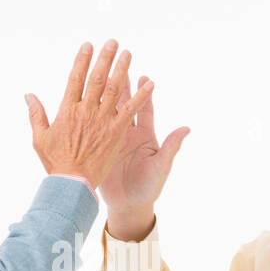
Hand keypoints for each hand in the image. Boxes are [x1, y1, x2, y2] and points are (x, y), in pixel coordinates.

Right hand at [25, 40, 153, 188]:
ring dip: (122, 70)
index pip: (76, 79)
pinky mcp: (116, 133)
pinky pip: (131, 111)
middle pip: (97, 79)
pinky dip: (141, 97)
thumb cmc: (55, 163)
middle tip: (112, 42)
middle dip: (105, 59)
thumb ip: (35, 115)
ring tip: (128, 53)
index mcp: (67, 111)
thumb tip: (28, 95)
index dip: (82, 61)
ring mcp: (102, 121)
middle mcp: (86, 112)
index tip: (88, 46)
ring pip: (114, 90)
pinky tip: (150, 83)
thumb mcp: (39, 138)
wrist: (72, 183)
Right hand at [100, 71, 188, 240]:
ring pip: (107, 112)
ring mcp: (114, 140)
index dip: (144, 92)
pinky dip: (90, 114)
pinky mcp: (102, 148)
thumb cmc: (148, 188)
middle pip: (125, 104)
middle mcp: (129, 134)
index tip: (143, 75)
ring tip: (99, 74)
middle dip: (123, 84)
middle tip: (119, 65)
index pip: (144, 109)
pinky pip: (95, 127)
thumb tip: (186, 128)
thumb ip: (171, 147)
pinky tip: (83, 99)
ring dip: (104, 94)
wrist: (129, 205)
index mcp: (145, 136)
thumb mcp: (161, 167)